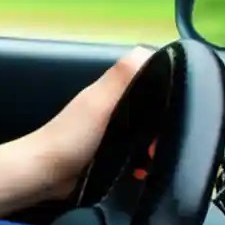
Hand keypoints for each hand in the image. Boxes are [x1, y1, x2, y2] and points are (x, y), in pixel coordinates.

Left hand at [27, 46, 152, 199]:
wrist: (45, 174)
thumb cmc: (71, 136)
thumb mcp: (99, 102)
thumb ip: (122, 77)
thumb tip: (149, 50)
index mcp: (111, 92)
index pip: (149, 80)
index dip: (167, 91)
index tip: (179, 111)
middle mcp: (112, 109)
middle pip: (151, 111)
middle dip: (164, 126)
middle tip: (163, 144)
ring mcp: (111, 134)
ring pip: (147, 135)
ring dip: (155, 148)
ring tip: (155, 161)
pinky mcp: (110, 157)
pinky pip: (137, 157)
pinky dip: (144, 164)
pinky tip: (145, 173)